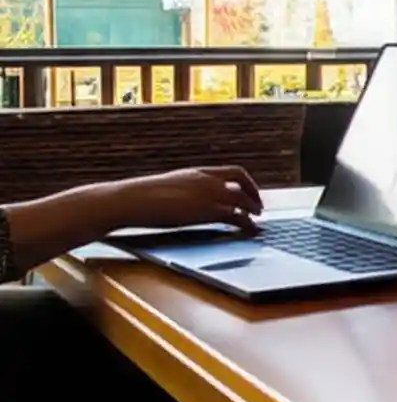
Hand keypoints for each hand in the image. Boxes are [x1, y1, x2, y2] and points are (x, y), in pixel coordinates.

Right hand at [100, 166, 263, 232]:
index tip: (250, 190)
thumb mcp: (171, 186)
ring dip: (253, 209)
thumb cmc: (143, 196)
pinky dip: (247, 223)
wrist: (132, 200)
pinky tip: (250, 230)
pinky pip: (236, 216)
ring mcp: (209, 194)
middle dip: (255, 195)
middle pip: (242, 183)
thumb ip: (187, 188)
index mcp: (199, 171)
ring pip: (242, 199)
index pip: (233, 171)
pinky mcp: (207, 211)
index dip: (247, 182)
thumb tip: (189, 197)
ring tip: (257, 220)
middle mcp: (208, 180)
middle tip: (259, 208)